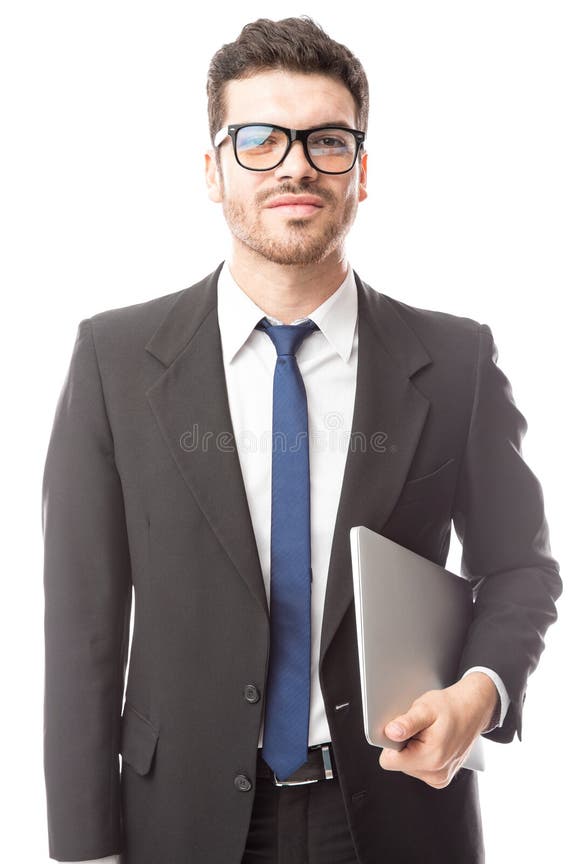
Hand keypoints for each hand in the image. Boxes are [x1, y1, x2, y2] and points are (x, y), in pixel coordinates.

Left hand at [378, 671, 497, 788]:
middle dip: (404, 745)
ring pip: (407, 766)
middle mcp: (436, 774)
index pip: (388, 761)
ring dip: (413, 749)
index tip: (403, 729)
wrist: (473, 710)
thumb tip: (390, 733)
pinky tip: (432, 741)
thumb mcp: (425, 708)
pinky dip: (421, 755)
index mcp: (430, 758)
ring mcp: (440, 779)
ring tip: (427, 733)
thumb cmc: (449, 707)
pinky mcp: (441, 779)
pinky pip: (418, 769)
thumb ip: (407, 723)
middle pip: (398, 764)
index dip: (391, 742)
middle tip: (420, 729)